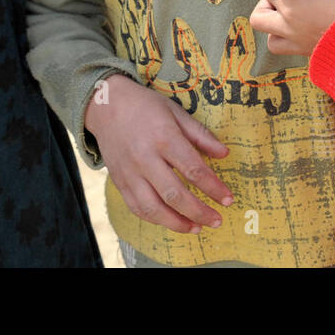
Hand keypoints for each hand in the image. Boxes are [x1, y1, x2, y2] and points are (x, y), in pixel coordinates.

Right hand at [84, 73, 232, 232]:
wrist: (105, 105)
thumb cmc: (145, 106)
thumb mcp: (176, 112)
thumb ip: (200, 135)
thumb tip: (224, 154)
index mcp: (163, 137)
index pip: (193, 170)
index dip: (214, 188)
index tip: (228, 199)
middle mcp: (145, 158)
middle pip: (175, 195)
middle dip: (199, 212)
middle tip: (217, 220)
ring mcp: (130, 173)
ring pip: (154, 208)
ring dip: (178, 223)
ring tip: (197, 228)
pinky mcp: (119, 182)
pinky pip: (137, 208)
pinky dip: (156, 219)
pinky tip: (172, 222)